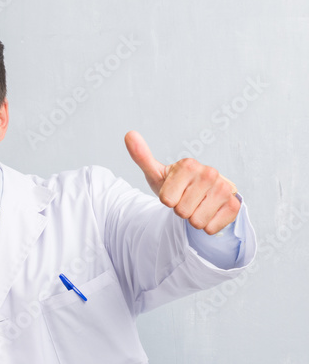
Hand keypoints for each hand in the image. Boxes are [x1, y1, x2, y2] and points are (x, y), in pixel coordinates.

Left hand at [124, 130, 240, 234]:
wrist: (201, 195)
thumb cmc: (176, 185)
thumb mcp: (157, 173)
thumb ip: (141, 156)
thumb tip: (129, 134)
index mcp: (188, 165)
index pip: (166, 200)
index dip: (167, 201)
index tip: (174, 192)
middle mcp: (209, 173)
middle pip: (181, 212)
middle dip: (180, 210)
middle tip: (186, 200)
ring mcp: (224, 189)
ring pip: (196, 222)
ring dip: (193, 219)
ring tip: (197, 206)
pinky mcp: (234, 205)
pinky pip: (211, 228)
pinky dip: (207, 226)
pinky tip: (209, 212)